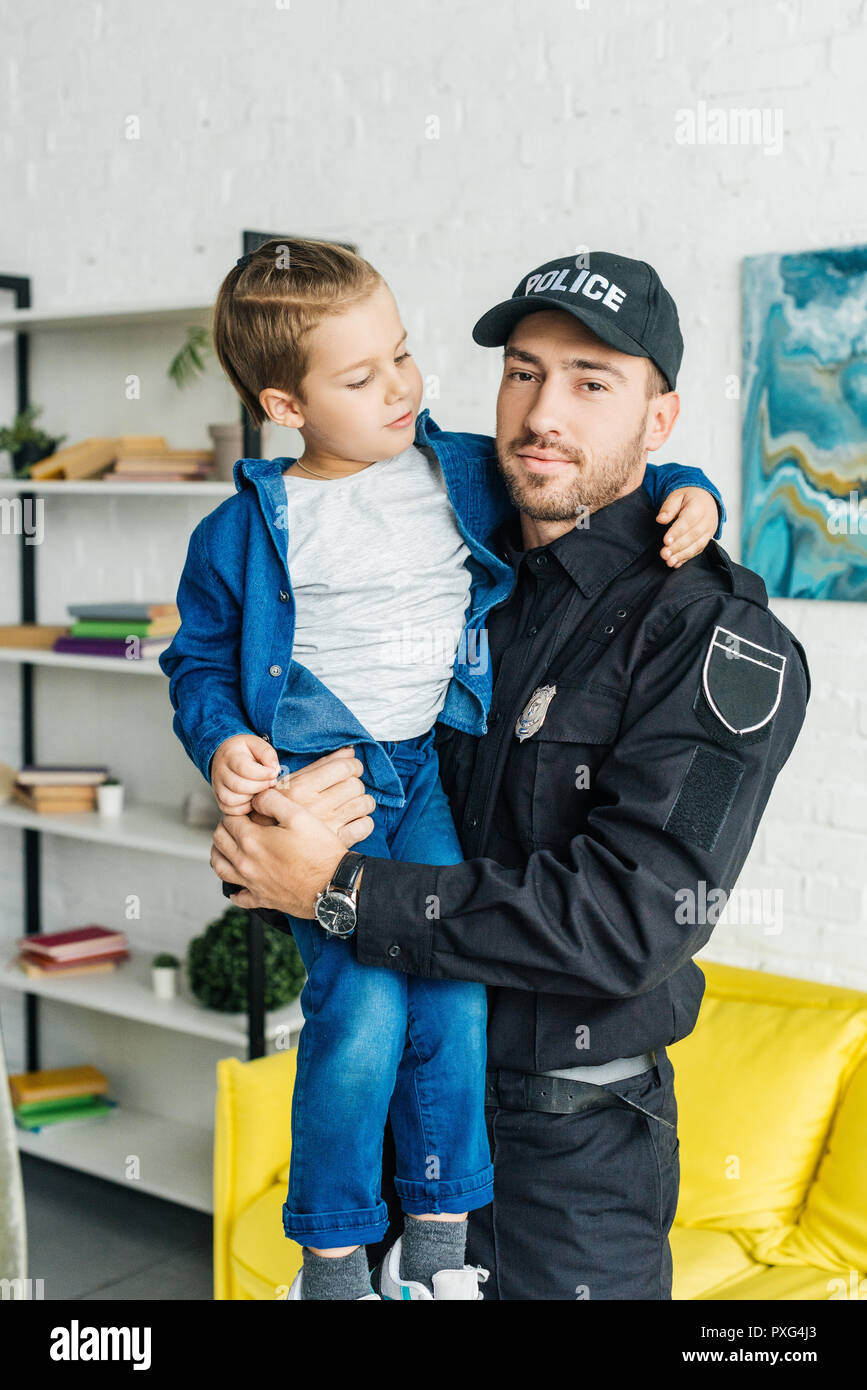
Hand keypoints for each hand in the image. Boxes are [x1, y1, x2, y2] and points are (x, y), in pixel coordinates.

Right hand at [210, 733, 279, 814]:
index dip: (262, 773)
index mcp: (229, 755)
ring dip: (251, 798)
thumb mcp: (257, 744)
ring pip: (231, 800)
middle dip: (260, 787)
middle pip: (238, 786)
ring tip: (261, 790)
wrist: (226, 756)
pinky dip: (243, 808)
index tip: (274, 773)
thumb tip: (274, 769)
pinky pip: (229, 809)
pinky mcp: (219, 799)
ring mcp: (217, 787)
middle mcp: (220, 772)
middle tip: (272, 782)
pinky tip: (253, 799)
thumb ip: (267, 753)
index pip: (243, 768)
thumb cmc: (245, 751)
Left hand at [210, 792, 351, 916]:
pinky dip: (235, 890)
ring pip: (220, 867)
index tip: (247, 809)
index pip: (228, 819)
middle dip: (225, 828)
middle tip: (240, 823)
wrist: (334, 886)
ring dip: (221, 853)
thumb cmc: (320, 851)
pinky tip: (241, 882)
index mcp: (252, 840)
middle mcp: (245, 863)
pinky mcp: (262, 899)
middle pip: (219, 841)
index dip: (236, 810)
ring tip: (231, 846)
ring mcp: (252, 883)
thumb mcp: (300, 815)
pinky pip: (238, 897)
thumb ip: (273, 801)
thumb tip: (256, 798)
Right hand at [256, 746, 375, 845]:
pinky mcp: (337, 843)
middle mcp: (316, 805)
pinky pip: (365, 826)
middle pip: (355, 785)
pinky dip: (364, 823)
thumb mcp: (288, 785)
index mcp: (301, 788)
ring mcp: (328, 825)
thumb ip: (319, 766)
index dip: (353, 766)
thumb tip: (349, 752)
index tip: (352, 769)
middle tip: (350, 789)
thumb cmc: (274, 814)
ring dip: (363, 802)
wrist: (266, 851)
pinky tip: (354, 822)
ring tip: (354, 804)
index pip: (343, 767)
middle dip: (356, 784)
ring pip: (364, 804)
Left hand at [656, 487, 718, 567]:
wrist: (705, 499)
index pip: (688, 521)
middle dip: (678, 547)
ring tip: (669, 562)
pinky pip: (698, 550)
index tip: (665, 541)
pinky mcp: (707, 540)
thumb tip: (660, 519)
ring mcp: (709, 532)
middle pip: (693, 536)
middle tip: (664, 554)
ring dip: (682, 555)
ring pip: (697, 545)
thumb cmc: (688, 498)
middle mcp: (707, 520)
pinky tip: (676, 563)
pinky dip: (687, 558)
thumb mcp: (677, 496)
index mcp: (699, 506)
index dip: (677, 532)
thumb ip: (669, 506)